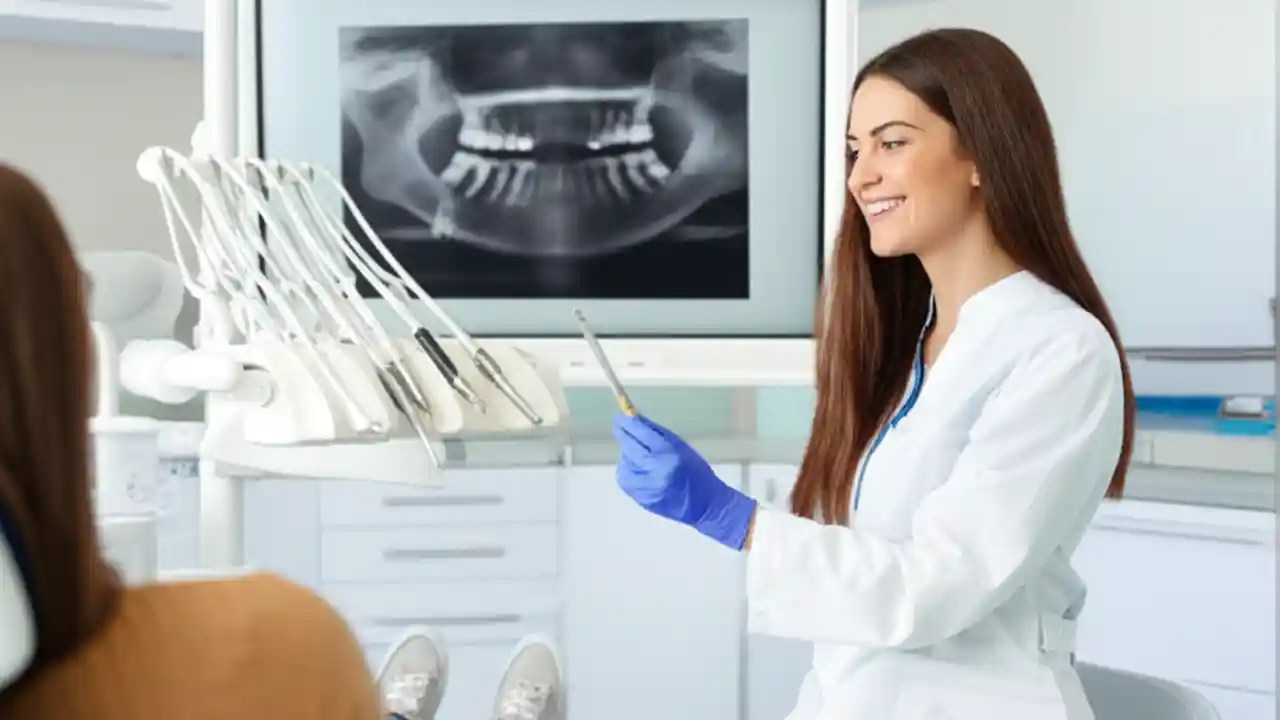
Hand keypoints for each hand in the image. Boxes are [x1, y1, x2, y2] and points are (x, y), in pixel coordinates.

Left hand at [612, 413, 757, 550]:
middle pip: (629, 447)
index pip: (641, 433)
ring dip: (627, 454)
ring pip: (625, 462)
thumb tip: (634, 418)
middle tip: (622, 428)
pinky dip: (628, 469)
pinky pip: (625, 478)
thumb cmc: (696, 471)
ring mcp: (647, 487)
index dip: (626, 423)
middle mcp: (655, 470)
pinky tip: (638, 468)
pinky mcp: (641, 499)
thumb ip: (657, 433)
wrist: (705, 506)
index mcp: (669, 454)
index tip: (620, 417)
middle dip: (624, 435)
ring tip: (639, 453)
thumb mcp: (681, 446)